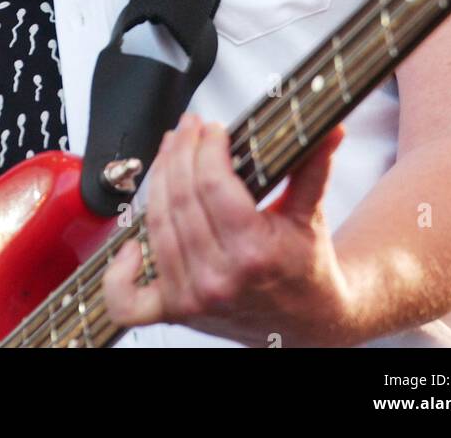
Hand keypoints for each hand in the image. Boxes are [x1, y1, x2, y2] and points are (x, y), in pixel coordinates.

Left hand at [101, 111, 354, 346]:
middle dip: (181, 152)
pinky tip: (129, 240)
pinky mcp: (176, 312)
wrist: (310, 323)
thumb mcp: (311, 214)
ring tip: (170, 153)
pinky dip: (119, 271)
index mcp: (255, 254)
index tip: (213, 128)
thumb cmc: (306, 266)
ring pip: (156, 225)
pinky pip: (128, 299)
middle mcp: (219, 279)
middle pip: (180, 198)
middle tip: (188, 127)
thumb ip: (314, 166)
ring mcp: (192, 298)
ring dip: (157, 180)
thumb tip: (331, 127)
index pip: (213, 185)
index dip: (207, 148)